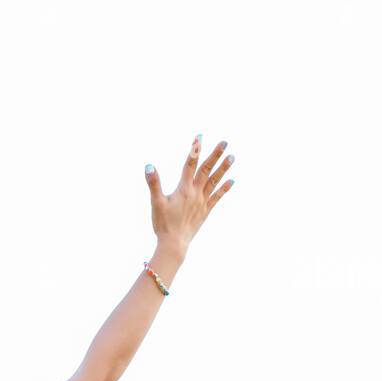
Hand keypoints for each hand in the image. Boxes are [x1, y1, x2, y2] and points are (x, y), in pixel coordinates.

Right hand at [145, 134, 234, 251]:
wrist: (174, 244)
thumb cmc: (163, 224)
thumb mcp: (156, 202)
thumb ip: (154, 183)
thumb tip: (149, 166)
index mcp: (183, 189)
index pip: (190, 164)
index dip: (195, 149)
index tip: (200, 136)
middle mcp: (195, 193)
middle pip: (207, 170)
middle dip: (215, 155)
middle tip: (225, 142)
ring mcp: (202, 202)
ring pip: (215, 181)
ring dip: (223, 169)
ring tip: (232, 157)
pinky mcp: (205, 211)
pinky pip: (217, 197)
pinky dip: (224, 188)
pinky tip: (232, 181)